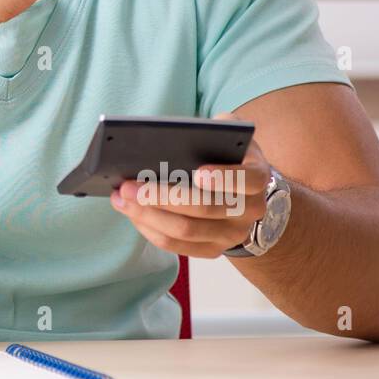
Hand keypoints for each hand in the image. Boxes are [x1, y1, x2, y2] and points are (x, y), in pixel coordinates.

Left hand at [110, 112, 273, 258]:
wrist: (243, 188)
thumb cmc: (225, 152)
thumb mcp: (227, 133)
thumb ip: (212, 128)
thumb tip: (173, 135)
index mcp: (258, 176)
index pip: (246, 179)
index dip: (224, 177)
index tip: (198, 173)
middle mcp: (251, 209)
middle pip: (205, 208)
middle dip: (162, 196)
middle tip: (129, 185)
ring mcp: (233, 234)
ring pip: (187, 230)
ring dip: (148, 215)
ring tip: (121, 198)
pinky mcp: (214, 249)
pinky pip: (178, 246)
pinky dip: (150, 229)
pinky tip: (131, 212)